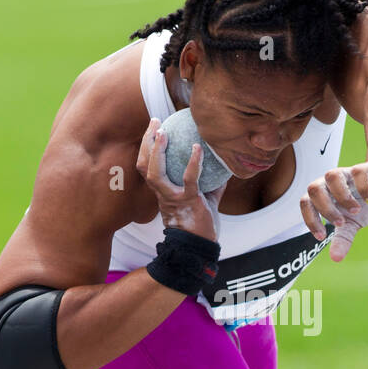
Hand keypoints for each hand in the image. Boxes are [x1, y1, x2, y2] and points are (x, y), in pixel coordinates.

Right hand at [136, 118, 227, 242]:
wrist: (200, 246)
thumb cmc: (201, 223)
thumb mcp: (206, 198)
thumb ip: (211, 181)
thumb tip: (224, 162)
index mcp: (163, 191)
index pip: (147, 166)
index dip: (147, 147)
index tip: (154, 129)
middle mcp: (162, 192)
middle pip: (143, 165)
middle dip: (146, 142)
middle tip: (156, 122)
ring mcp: (172, 197)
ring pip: (155, 172)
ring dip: (157, 151)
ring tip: (164, 132)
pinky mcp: (188, 200)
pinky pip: (189, 179)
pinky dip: (192, 162)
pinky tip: (197, 148)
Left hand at [300, 162, 367, 261]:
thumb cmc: (365, 205)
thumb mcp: (354, 224)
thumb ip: (343, 238)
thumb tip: (336, 259)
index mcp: (324, 196)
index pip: (306, 203)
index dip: (310, 220)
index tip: (323, 236)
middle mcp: (331, 183)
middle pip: (313, 188)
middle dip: (326, 209)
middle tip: (341, 223)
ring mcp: (347, 174)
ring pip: (331, 175)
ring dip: (342, 197)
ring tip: (356, 211)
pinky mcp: (365, 168)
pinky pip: (358, 172)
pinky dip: (363, 188)